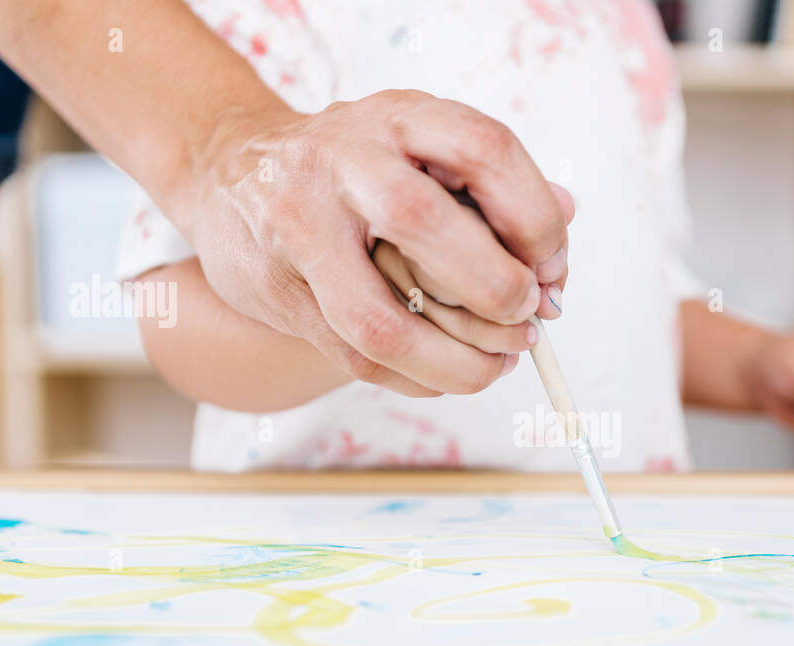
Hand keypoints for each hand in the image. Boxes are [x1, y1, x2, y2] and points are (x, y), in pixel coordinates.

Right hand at [186, 91, 570, 395]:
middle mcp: (339, 164)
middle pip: (423, 224)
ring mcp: (299, 230)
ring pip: (382, 323)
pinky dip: (420, 379)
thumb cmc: (353, 165)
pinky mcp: (279, 293)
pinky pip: (360, 359)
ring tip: (499, 366)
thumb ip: (491, 179)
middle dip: (494, 289)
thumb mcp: (420, 143)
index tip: (550, 267)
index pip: (483, 150)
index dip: (534, 217)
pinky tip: (449, 374)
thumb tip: (565, 217)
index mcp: (395, 117)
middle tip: (527, 318)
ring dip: (458, 364)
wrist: (228, 173)